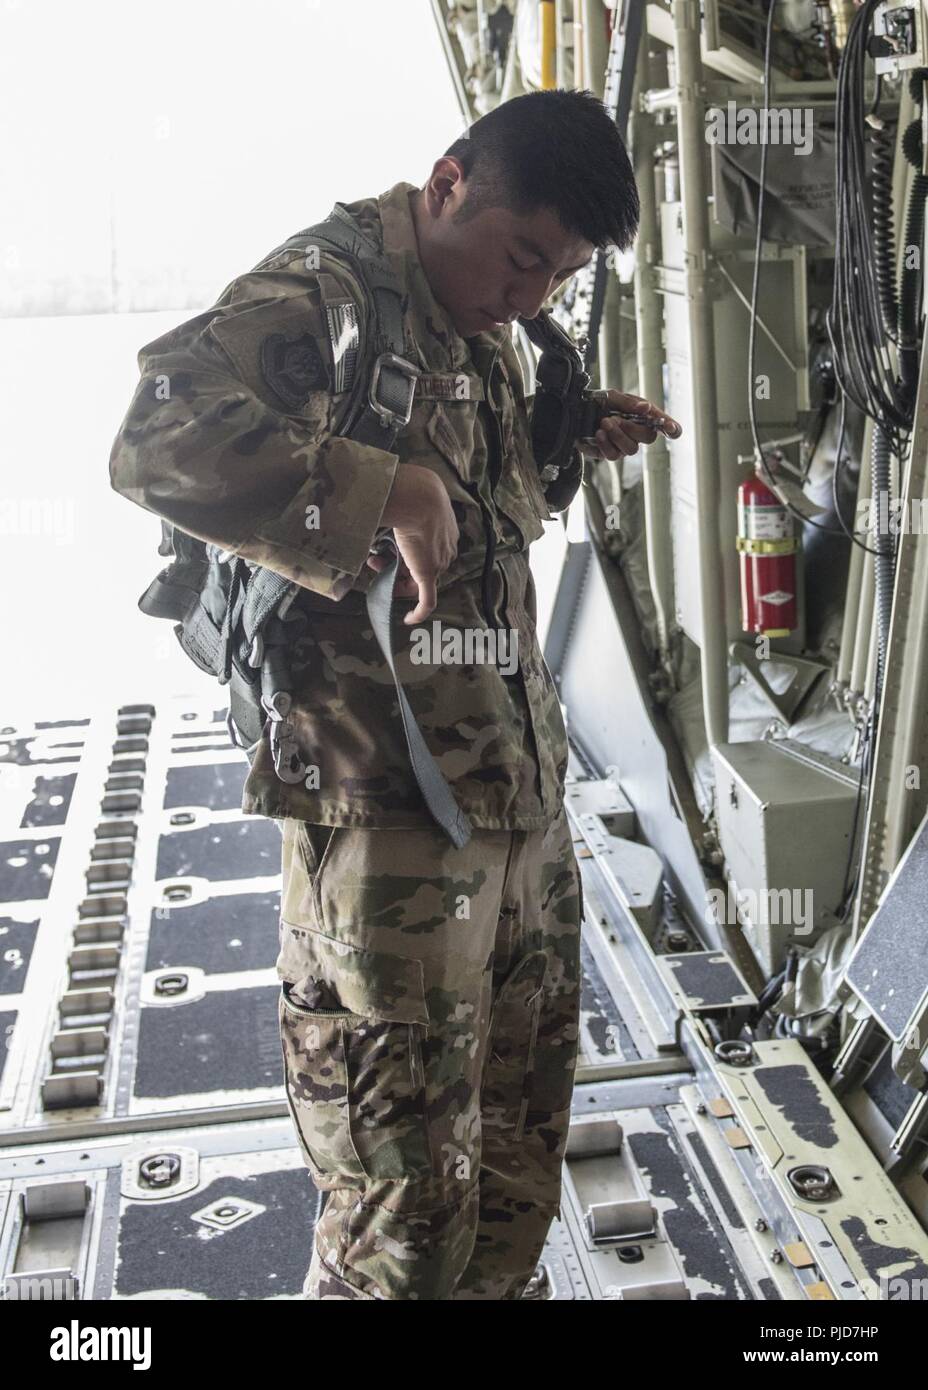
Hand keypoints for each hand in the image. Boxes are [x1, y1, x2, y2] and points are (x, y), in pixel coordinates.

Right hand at [367, 463, 458, 623]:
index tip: (387, 546)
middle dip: (396, 564)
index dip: (406, 551)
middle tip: (374, 557)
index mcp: (443, 529)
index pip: (426, 549)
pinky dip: (419, 612)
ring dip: (395, 578)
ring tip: (374, 565)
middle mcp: (444, 548)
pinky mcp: (429, 574)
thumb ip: (397, 503)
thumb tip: (374, 501)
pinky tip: (409, 620)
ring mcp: (437, 562)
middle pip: (422, 565)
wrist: (418, 496)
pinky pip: (427, 601)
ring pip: (417, 579)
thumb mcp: (407, 497)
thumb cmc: (409, 491)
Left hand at [579, 390, 682, 460]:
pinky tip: (598, 434)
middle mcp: (637, 433)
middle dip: (631, 428)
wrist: (576, 411)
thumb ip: (628, 402)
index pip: (663, 424)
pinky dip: (605, 444)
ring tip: (603, 423)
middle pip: (648, 438)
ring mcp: (624, 445)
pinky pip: (613, 456)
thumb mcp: (612, 396)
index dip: (671, 428)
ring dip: (617, 436)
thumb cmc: (598, 402)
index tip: (671, 429)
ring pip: (631, 449)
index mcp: (643, 416)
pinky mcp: (609, 453)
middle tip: (614, 419)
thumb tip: (645, 408)